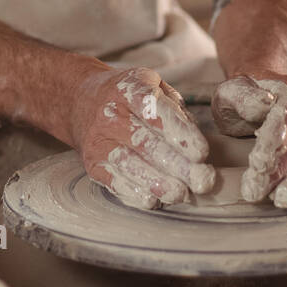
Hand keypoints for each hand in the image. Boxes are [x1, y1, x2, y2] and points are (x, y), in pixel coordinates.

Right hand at [73, 66, 216, 210]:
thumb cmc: (133, 98)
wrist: (84, 102)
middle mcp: (111, 114)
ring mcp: (99, 141)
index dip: (179, 133)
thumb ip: (176, 111)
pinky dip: (135, 193)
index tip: (202, 153)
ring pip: (129, 165)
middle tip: (203, 180)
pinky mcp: (93, 164)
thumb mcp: (155, 87)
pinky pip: (114, 181)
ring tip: (182, 194)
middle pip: (145, 143)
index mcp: (130, 90)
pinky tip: (155, 199)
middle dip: (177, 165)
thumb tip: (196, 142)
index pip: (156, 112)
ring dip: (158, 183)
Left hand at [211, 73, 286, 207]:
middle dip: (279, 170)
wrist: (264, 97)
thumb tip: (265, 102)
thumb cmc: (245, 98)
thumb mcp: (234, 91)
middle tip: (256, 190)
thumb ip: (246, 97)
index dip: (272, 143)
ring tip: (281, 199)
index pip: (286, 119)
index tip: (256, 164)